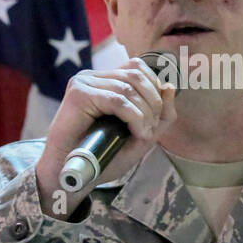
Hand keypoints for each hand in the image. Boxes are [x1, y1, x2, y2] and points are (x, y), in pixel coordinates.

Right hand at [35, 57, 177, 216]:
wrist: (71, 176)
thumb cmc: (101, 157)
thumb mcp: (140, 135)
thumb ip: (160, 115)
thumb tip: (171, 87)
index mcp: (103, 81)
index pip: (137, 67)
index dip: (155, 87)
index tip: (156, 116)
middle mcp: (92, 77)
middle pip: (136, 74)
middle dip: (154, 102)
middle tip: (151, 129)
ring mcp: (83, 83)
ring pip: (129, 87)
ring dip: (145, 112)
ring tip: (144, 134)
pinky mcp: (79, 95)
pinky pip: (117, 100)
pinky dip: (135, 116)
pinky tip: (136, 132)